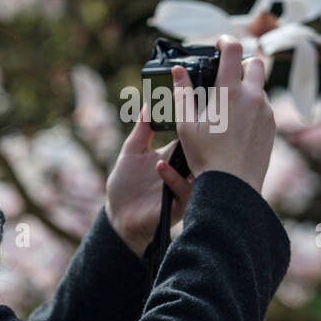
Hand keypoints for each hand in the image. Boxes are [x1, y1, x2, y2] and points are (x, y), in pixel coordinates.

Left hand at [104, 103, 195, 258]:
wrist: (120, 219)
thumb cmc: (125, 185)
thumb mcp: (131, 152)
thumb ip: (142, 129)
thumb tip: (149, 104)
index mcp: (174, 155)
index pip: (189, 134)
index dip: (192, 120)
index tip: (191, 101)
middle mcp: (183, 169)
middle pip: (199, 149)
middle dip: (200, 135)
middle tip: (197, 119)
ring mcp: (184, 186)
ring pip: (200, 169)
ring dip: (194, 156)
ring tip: (185, 141)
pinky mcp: (179, 204)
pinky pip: (185, 191)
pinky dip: (174, 178)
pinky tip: (160, 166)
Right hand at [171, 34, 274, 194]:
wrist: (234, 187)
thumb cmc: (206, 157)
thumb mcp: (186, 125)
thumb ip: (183, 93)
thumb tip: (178, 70)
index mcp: (230, 92)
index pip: (233, 50)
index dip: (226, 40)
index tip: (219, 43)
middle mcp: (253, 97)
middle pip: (255, 62)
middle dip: (242, 62)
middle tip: (226, 72)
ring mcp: (266, 112)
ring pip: (260, 87)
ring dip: (246, 86)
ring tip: (227, 103)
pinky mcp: (271, 127)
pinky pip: (264, 107)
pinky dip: (252, 106)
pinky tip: (236, 123)